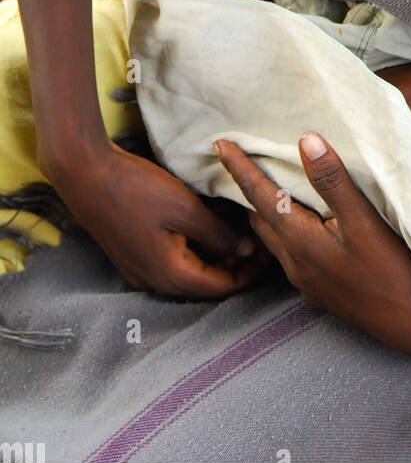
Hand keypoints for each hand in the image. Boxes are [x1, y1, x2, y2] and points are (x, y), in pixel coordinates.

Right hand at [54, 140, 269, 297]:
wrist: (86, 175)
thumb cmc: (137, 190)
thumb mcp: (186, 209)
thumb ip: (218, 234)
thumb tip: (246, 250)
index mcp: (171, 275)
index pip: (222, 287)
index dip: (250, 272)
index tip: (272, 253)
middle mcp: (154, 281)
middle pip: (206, 281)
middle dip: (236, 264)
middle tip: (261, 239)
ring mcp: (141, 269)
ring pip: (191, 270)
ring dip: (216, 254)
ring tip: (241, 230)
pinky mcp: (134, 254)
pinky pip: (174, 259)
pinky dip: (196, 247)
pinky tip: (210, 224)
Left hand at [215, 133, 410, 354]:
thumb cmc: (393, 270)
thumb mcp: (365, 221)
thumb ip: (333, 181)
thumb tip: (306, 141)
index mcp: (300, 242)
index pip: (261, 197)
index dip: (240, 169)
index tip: (219, 145)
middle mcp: (295, 264)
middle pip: (260, 220)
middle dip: (246, 190)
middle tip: (238, 162)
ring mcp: (307, 281)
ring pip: (273, 239)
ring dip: (264, 212)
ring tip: (264, 188)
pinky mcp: (321, 292)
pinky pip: (289, 255)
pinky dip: (284, 231)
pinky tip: (299, 226)